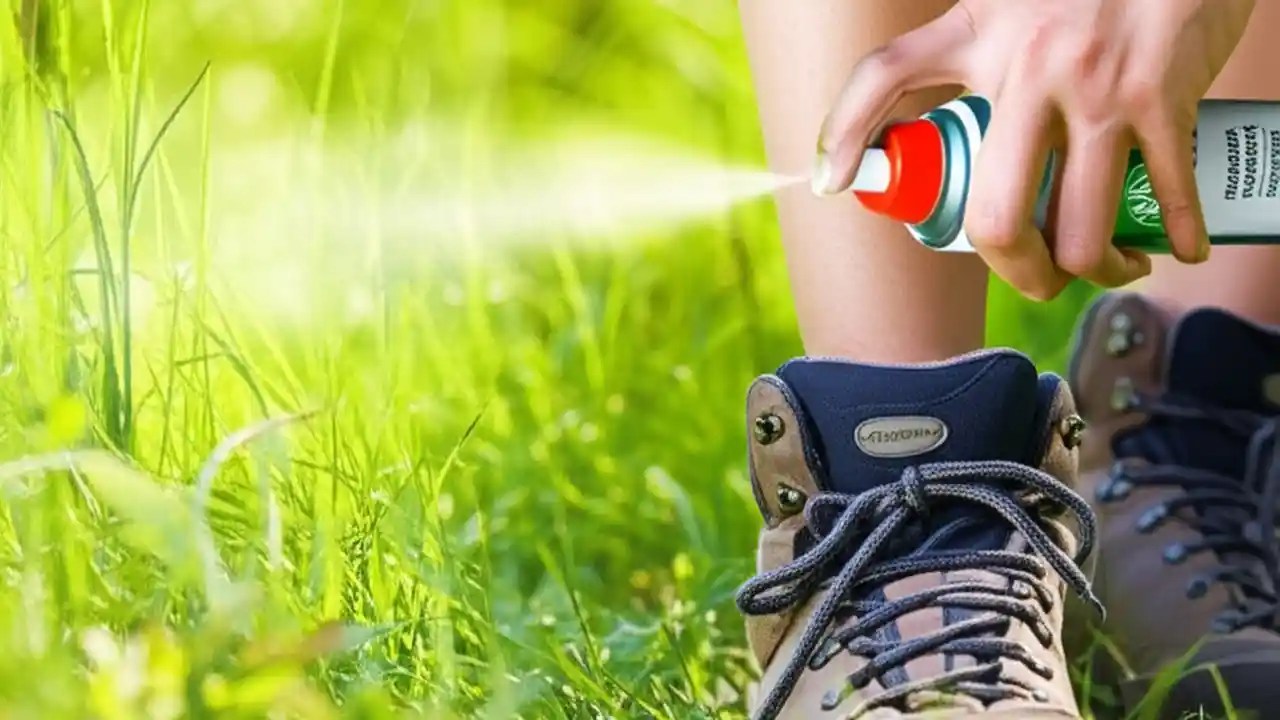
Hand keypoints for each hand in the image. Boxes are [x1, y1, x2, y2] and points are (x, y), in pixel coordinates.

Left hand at [814, 0, 1255, 299]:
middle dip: (1019, 270)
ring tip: (1111, 264)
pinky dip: (1179, 236)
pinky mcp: (1160, 96)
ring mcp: (1094, 87)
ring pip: (1080, 228)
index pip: (886, 75)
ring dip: (1100, 268)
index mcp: (980, 29)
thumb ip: (982, 47)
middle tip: (1036, 276)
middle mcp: (1027, 64)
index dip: (846, 132)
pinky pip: (1167, 193)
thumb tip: (955, 118)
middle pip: (995, 214)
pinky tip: (1181, 247)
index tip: (831, 182)